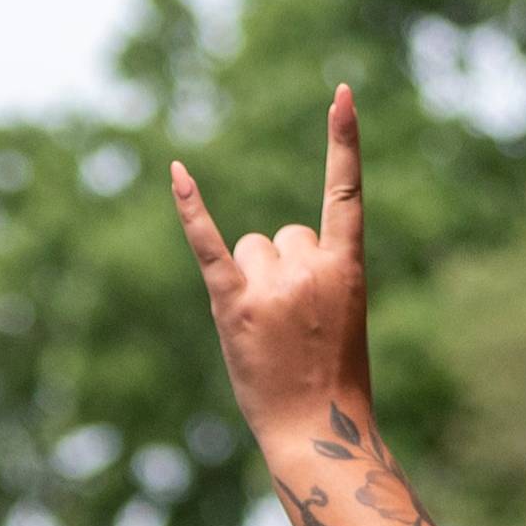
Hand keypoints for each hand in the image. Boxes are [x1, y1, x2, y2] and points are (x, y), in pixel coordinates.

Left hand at [173, 86, 374, 430]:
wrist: (317, 432)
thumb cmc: (332, 381)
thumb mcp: (342, 318)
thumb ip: (316, 274)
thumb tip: (269, 246)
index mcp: (348, 267)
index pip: (345, 190)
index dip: (343, 140)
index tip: (340, 93)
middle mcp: (311, 267)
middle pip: (283, 234)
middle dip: (284, 273)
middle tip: (295, 328)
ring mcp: (272, 286)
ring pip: (251, 247)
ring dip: (253, 282)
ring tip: (269, 331)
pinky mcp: (233, 304)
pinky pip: (209, 243)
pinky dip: (192, 207)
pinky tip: (177, 170)